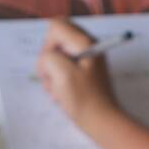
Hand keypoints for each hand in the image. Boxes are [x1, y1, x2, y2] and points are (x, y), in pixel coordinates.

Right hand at [35, 18, 118, 133]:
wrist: (102, 122)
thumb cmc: (84, 100)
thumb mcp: (61, 75)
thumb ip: (48, 57)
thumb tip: (45, 59)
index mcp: (84, 41)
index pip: (55, 26)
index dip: (47, 44)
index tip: (52, 65)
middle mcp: (87, 45)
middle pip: (56, 39)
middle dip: (49, 58)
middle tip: (54, 77)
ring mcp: (87, 58)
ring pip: (58, 54)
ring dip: (53, 72)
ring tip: (59, 90)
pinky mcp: (85, 71)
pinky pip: (64, 67)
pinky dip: (59, 79)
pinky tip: (62, 93)